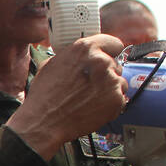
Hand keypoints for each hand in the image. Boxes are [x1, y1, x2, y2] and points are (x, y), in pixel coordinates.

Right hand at [6, 35, 128, 159]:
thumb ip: (72, 56)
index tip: (108, 58)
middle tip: (90, 86)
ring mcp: (111, 81)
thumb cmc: (45, 96)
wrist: (45, 123)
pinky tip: (94, 108)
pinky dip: (110, 104)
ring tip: (90, 99)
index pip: (113, 43)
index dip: (109, 52)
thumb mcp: (51, 64)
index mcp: (85, 48)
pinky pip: (120, 99)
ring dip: (109, 89)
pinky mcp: (116, 100)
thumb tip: (79, 57)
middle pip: (115, 64)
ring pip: (119, 82)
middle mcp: (101, 62)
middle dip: (105, 74)